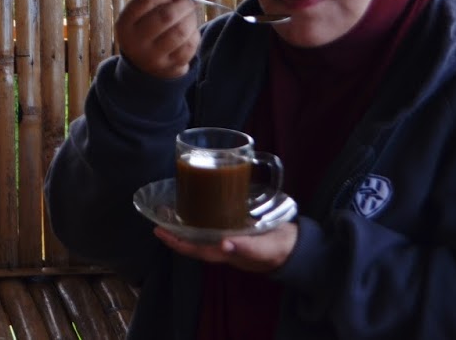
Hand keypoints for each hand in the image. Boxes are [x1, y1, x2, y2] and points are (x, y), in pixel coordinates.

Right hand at [115, 0, 200, 79]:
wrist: (142, 63)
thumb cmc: (146, 25)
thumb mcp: (145, 8)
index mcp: (124, 22)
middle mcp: (134, 42)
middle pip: (166, 16)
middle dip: (184, 4)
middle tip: (190, 1)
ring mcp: (151, 58)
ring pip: (180, 32)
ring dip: (191, 19)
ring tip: (191, 15)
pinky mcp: (168, 69)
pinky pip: (189, 48)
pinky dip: (194, 35)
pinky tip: (190, 32)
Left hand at [154, 221, 297, 272]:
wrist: (297, 245)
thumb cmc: (280, 248)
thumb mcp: (265, 248)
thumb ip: (247, 248)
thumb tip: (224, 245)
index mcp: (226, 253)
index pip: (195, 250)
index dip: (176, 242)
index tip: (159, 231)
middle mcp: (223, 246)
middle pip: (194, 241)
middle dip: (176, 232)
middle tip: (159, 215)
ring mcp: (229, 237)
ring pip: (202, 231)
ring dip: (186, 222)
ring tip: (171, 207)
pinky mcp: (236, 227)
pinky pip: (214, 222)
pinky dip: (203, 214)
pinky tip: (199, 201)